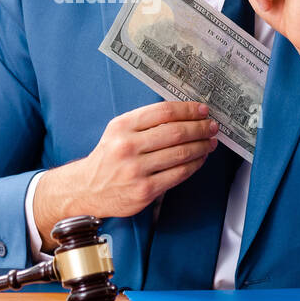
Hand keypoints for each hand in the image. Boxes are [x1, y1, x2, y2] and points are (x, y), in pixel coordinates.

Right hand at [33, 101, 218, 250]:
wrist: (88, 188)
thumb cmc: (109, 157)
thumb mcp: (118, 131)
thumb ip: (145, 121)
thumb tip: (183, 113)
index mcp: (122, 126)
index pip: (163, 112)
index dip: (188, 109)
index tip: (201, 110)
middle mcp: (128, 146)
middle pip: (176, 132)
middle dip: (200, 128)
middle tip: (211, 126)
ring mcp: (137, 170)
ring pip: (180, 153)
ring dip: (201, 146)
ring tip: (210, 142)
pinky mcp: (145, 190)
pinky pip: (178, 174)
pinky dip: (194, 165)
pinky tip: (199, 159)